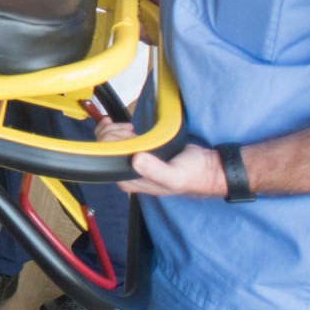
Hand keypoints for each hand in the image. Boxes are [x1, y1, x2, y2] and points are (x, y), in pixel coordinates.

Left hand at [94, 122, 227, 197]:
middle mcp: (127, 174)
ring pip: (107, 143)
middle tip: (131, 130)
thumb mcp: (174, 176)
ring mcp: (131, 162)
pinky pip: (117, 139)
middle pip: (104, 151)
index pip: (106, 162)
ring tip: (131, 129)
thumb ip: (156, 170)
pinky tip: (127, 127)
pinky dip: (117, 129)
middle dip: (112, 134)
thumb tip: (136, 159)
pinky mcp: (136, 151)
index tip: (128, 136)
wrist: (205, 167)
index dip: (111, 144)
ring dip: (114, 130)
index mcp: (130, 182)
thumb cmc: (191, 175)